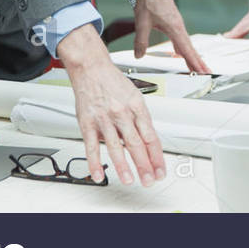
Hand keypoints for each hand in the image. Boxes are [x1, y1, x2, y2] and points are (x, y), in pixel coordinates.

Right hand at [57, 24, 166, 186]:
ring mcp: (104, 118)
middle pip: (136, 143)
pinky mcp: (87, 122)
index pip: (151, 136)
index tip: (161, 170)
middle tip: (150, 180)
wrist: (91, 67)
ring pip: (115, 146)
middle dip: (145, 165)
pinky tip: (98, 174)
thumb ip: (140, 120)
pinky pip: (91, 146)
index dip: (157, 157)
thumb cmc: (112, 82)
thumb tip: (148, 143)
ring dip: (123, 166)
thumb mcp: (135, 96)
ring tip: (130, 180)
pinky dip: (94, 162)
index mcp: (137, 107)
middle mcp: (122, 113)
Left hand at [133, 0, 207, 73]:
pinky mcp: (172, 19)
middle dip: (197, 61)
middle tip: (206, 72)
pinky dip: (182, 47)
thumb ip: (140, 40)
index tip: (202, 71)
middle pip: (190, 48)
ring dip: (190, 55)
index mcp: (174, 27)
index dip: (194, 62)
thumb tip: (139, 55)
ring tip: (194, 66)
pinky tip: (178, 51)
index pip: (186, 50)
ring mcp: (176, 22)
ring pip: (185, 42)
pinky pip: (180, 37)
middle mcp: (178, 26)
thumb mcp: (141, 22)